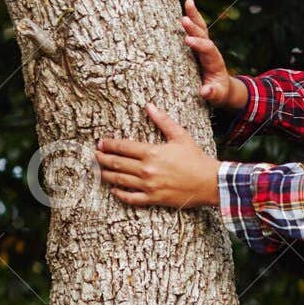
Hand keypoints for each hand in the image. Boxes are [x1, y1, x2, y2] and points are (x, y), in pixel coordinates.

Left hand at [96, 102, 219, 208]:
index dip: (109, 144)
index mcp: (152, 152)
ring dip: (106, 175)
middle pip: (117, 164)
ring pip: (120, 180)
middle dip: (103, 159)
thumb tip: (150, 106)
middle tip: (94, 156)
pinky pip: (131, 198)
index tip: (100, 143)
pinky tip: (114, 191)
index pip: (123, 147)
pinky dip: (120, 195)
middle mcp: (146, 169)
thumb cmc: (195, 158)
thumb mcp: (180, 136)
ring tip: (98, 171)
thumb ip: (163, 121)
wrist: (209, 183)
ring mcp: (148, 185)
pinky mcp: (153, 199)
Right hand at [181, 0, 246, 111]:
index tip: (188, 40)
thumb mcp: (217, 96)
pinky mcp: (199, 44)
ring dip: (195, 16)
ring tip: (189, 2)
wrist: (223, 88)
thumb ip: (212, 93)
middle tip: (184, 19)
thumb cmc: (218, 93)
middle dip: (194, 28)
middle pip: (204, 36)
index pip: (208, 50)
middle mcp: (211, 51)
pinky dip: (192, 17)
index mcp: (215, 63)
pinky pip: (196, 29)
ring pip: (201, 28)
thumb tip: (206, 91)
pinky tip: (187, 3)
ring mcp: (205, 46)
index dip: (199, 44)